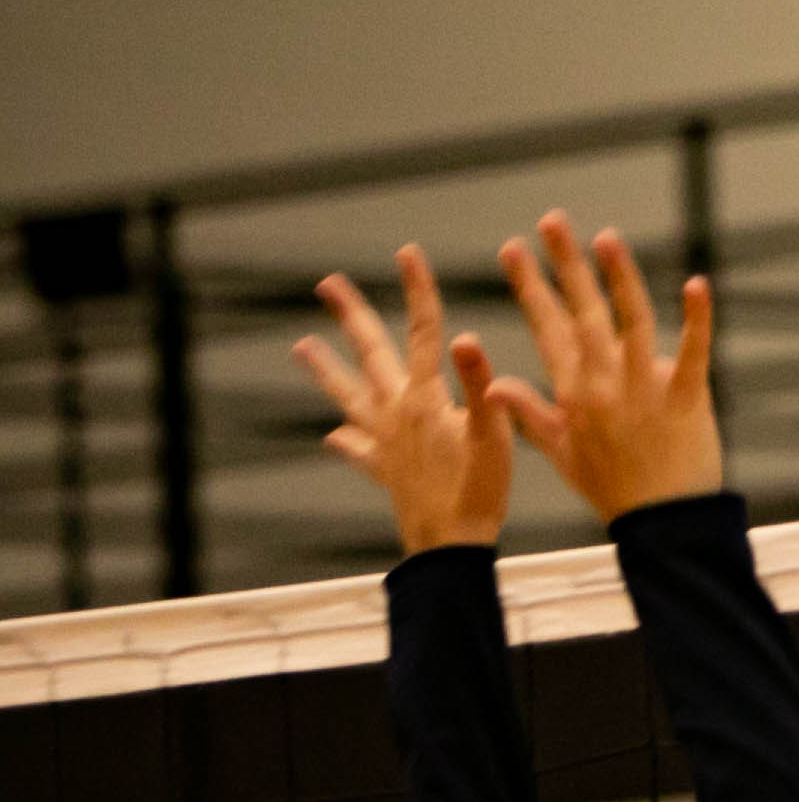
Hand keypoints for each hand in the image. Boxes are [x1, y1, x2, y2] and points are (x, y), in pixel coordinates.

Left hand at [292, 247, 511, 552]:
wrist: (450, 547)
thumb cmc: (479, 492)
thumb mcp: (494, 435)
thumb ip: (480, 386)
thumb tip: (467, 338)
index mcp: (426, 398)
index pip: (422, 332)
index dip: (417, 291)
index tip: (408, 254)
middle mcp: (395, 412)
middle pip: (369, 353)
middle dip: (350, 315)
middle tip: (327, 284)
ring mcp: (383, 440)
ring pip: (346, 395)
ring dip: (324, 369)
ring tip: (301, 347)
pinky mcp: (382, 469)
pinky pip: (355, 447)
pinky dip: (344, 438)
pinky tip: (335, 435)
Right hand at [490, 211, 721, 522]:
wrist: (661, 524)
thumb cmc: (612, 489)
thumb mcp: (559, 452)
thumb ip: (528, 411)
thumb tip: (493, 382)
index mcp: (573, 392)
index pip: (547, 328)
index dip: (531, 287)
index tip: (513, 249)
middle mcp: (604, 384)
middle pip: (582, 314)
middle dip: (565, 265)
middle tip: (552, 222)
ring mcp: (646, 389)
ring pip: (631, 323)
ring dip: (619, 278)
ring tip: (604, 238)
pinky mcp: (687, 398)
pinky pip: (695, 354)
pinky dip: (697, 319)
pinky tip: (697, 284)